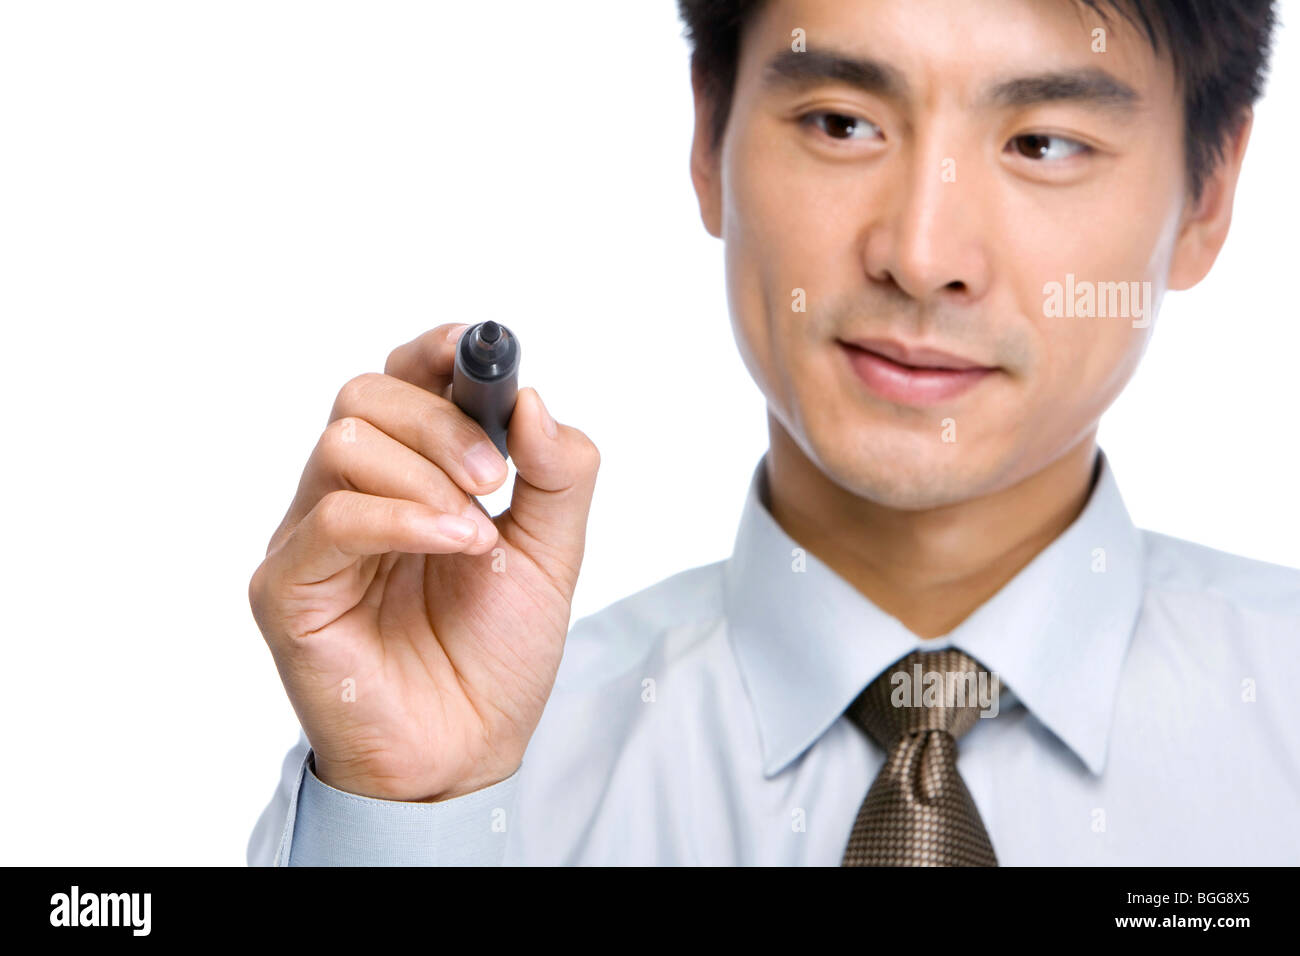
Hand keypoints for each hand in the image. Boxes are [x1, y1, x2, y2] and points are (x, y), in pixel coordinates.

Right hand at [248, 323, 599, 800]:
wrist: (468, 749)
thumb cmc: (497, 650)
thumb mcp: (554, 553)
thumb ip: (559, 473)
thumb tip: (533, 397)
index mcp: (408, 472)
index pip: (400, 378)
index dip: (436, 351)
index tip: (480, 349)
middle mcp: (350, 493)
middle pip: (365, 396)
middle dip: (443, 424)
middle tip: (497, 482)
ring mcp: (311, 538)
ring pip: (343, 445)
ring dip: (426, 476)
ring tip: (476, 535)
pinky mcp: (287, 589)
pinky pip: (330, 521)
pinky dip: (401, 519)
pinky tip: (455, 546)